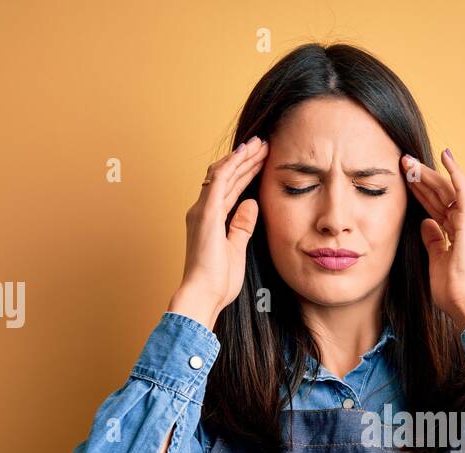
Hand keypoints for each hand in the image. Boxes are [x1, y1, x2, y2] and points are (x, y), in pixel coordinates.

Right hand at [168, 135, 268, 328]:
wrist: (203, 295)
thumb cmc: (217, 281)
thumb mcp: (236, 249)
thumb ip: (242, 226)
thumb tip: (252, 204)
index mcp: (210, 221)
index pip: (229, 189)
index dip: (245, 173)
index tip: (261, 161)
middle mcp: (202, 211)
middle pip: (226, 177)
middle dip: (245, 160)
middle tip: (263, 145)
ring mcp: (202, 210)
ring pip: (223, 173)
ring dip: (241, 157)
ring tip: (259, 145)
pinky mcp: (206, 213)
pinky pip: (220, 180)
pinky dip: (233, 164)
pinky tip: (246, 153)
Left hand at [401, 148, 464, 329]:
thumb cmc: (453, 290)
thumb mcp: (436, 261)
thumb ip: (433, 241)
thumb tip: (426, 223)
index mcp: (458, 235)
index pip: (436, 207)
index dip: (420, 193)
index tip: (405, 180)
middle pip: (440, 195)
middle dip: (421, 179)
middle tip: (403, 163)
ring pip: (446, 190)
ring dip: (428, 174)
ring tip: (409, 161)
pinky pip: (462, 190)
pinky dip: (454, 172)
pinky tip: (445, 156)